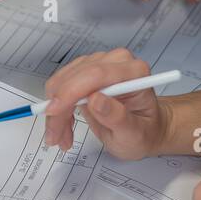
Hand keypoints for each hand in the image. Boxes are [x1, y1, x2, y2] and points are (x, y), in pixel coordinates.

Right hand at [40, 49, 170, 158]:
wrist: (146, 129)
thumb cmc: (144, 132)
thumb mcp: (135, 135)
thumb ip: (118, 118)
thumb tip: (96, 100)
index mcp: (134, 73)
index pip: (96, 74)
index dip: (71, 91)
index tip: (54, 113)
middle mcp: (116, 62)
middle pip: (75, 78)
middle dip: (58, 108)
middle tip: (56, 137)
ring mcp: (98, 64)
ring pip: (62, 82)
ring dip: (56, 112)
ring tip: (62, 136)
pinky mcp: (84, 71)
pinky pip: (60, 86)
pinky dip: (57, 109)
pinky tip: (64, 125)